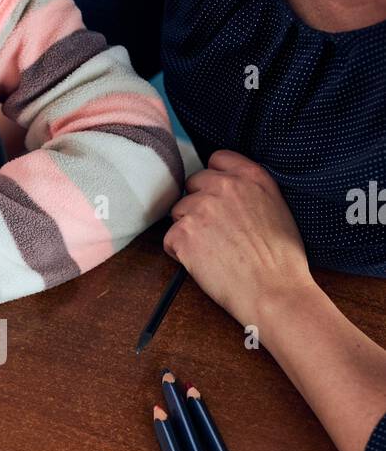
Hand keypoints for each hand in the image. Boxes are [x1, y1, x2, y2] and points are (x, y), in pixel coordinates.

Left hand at [164, 150, 314, 326]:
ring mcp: (201, 208)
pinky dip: (179, 253)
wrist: (274, 291)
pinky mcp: (184, 233)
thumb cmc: (282, 260)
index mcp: (251, 176)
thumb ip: (251, 191)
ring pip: (178, 211)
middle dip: (198, 205)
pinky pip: (169, 238)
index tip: (216, 196)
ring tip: (212, 252)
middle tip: (214, 233)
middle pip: (193, 184)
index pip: (216, 159)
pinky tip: (202, 264)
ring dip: (188, 229)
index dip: (212, 179)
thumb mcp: (278, 208)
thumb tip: (231, 191)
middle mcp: (224, 186)